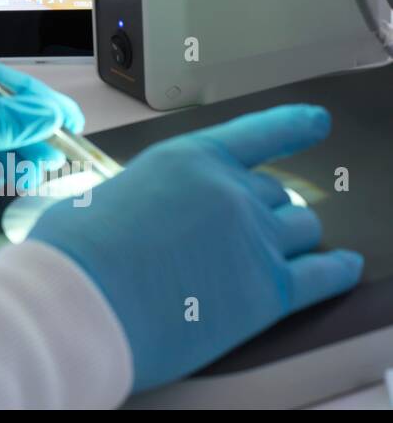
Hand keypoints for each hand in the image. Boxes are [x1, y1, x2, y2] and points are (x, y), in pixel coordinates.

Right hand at [29, 105, 362, 392]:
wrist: (82, 300)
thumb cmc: (80, 251)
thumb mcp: (113, 194)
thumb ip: (154, 196)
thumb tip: (159, 216)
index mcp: (189, 159)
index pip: (259, 134)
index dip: (293, 126)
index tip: (315, 122)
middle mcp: (231, 191)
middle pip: (276, 194)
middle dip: (262, 210)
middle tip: (237, 233)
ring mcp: (256, 239)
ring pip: (303, 231)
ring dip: (289, 240)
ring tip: (269, 255)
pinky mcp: (270, 291)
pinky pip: (324, 275)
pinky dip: (337, 271)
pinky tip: (341, 268)